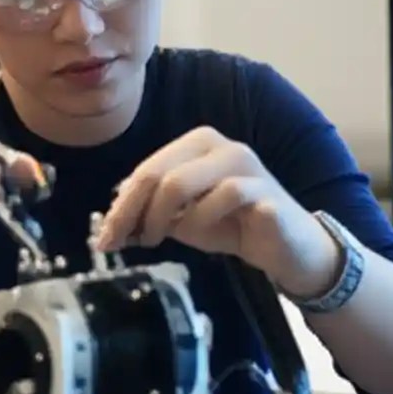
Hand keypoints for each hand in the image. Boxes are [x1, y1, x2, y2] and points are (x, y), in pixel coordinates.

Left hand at [96, 127, 338, 295]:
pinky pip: (222, 199)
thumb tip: (109, 223)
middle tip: (118, 242)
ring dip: (161, 218)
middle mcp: (221, 146)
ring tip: (157, 240)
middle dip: (131, 211)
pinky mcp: (265, 191)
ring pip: (182, 183)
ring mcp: (245, 166)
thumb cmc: (233, 226)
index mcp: (197, 145)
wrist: (288, 249)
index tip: (104, 237)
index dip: (121, 204)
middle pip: (158, 174)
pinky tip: (199, 235)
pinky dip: (201, 220)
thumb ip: (151, 214)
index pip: (147, 169)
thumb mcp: (183, 220)